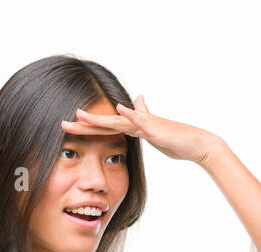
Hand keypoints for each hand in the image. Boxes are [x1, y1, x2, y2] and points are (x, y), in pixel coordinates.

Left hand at [61, 95, 224, 166]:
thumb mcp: (156, 131)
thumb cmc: (178, 140)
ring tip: (80, 115)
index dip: (89, 127)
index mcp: (134, 127)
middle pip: (106, 123)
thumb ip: (144, 118)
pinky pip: (142, 120)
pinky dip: (130, 114)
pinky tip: (119, 109)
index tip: (70, 128)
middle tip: (62, 123)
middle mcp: (136, 122)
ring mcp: (145, 124)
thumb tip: (139, 100)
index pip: (107, 127)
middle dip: (84, 124)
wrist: (198, 143)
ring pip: (118, 120)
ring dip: (99, 118)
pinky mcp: (156, 128)